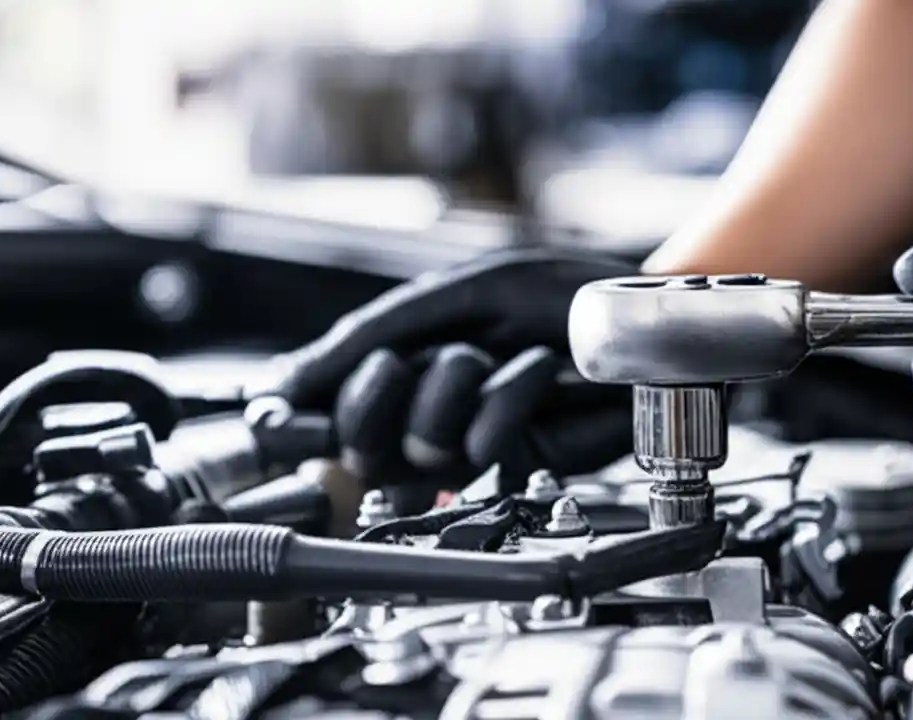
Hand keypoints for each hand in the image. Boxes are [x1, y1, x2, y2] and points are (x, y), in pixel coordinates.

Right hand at [264, 250, 636, 492]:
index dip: (298, 407)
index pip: (323, 403)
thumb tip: (285, 376)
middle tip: (408, 363)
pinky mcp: (516, 461)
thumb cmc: (559, 295)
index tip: (275, 412)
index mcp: (401, 368)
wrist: (638, 318)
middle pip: (356, 437)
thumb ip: (379, 329)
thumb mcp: (461, 292)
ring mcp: (468, 442)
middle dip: (379, 393)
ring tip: (496, 355)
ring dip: (456, 381)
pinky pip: (483, 442)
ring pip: (420, 440)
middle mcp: (426, 413)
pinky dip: (511, 393)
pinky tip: (539, 373)